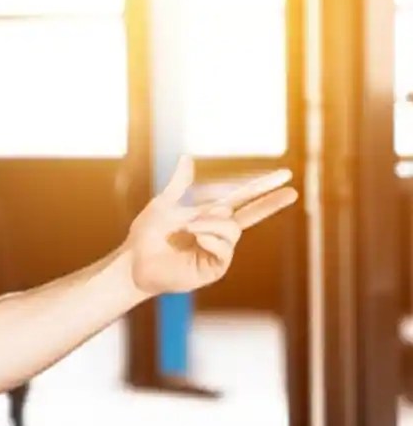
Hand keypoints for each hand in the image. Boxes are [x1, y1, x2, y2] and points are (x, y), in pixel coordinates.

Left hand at [123, 156, 298, 297]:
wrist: (134, 260)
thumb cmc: (146, 235)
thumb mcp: (163, 204)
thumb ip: (179, 184)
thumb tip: (186, 157)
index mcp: (209, 215)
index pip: (242, 198)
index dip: (263, 187)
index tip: (285, 174)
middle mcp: (218, 233)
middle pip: (252, 215)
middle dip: (271, 203)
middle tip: (292, 192)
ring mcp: (218, 251)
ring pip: (232, 229)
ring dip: (211, 223)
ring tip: (189, 226)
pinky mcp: (214, 269)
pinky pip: (224, 249)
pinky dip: (209, 238)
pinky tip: (194, 236)